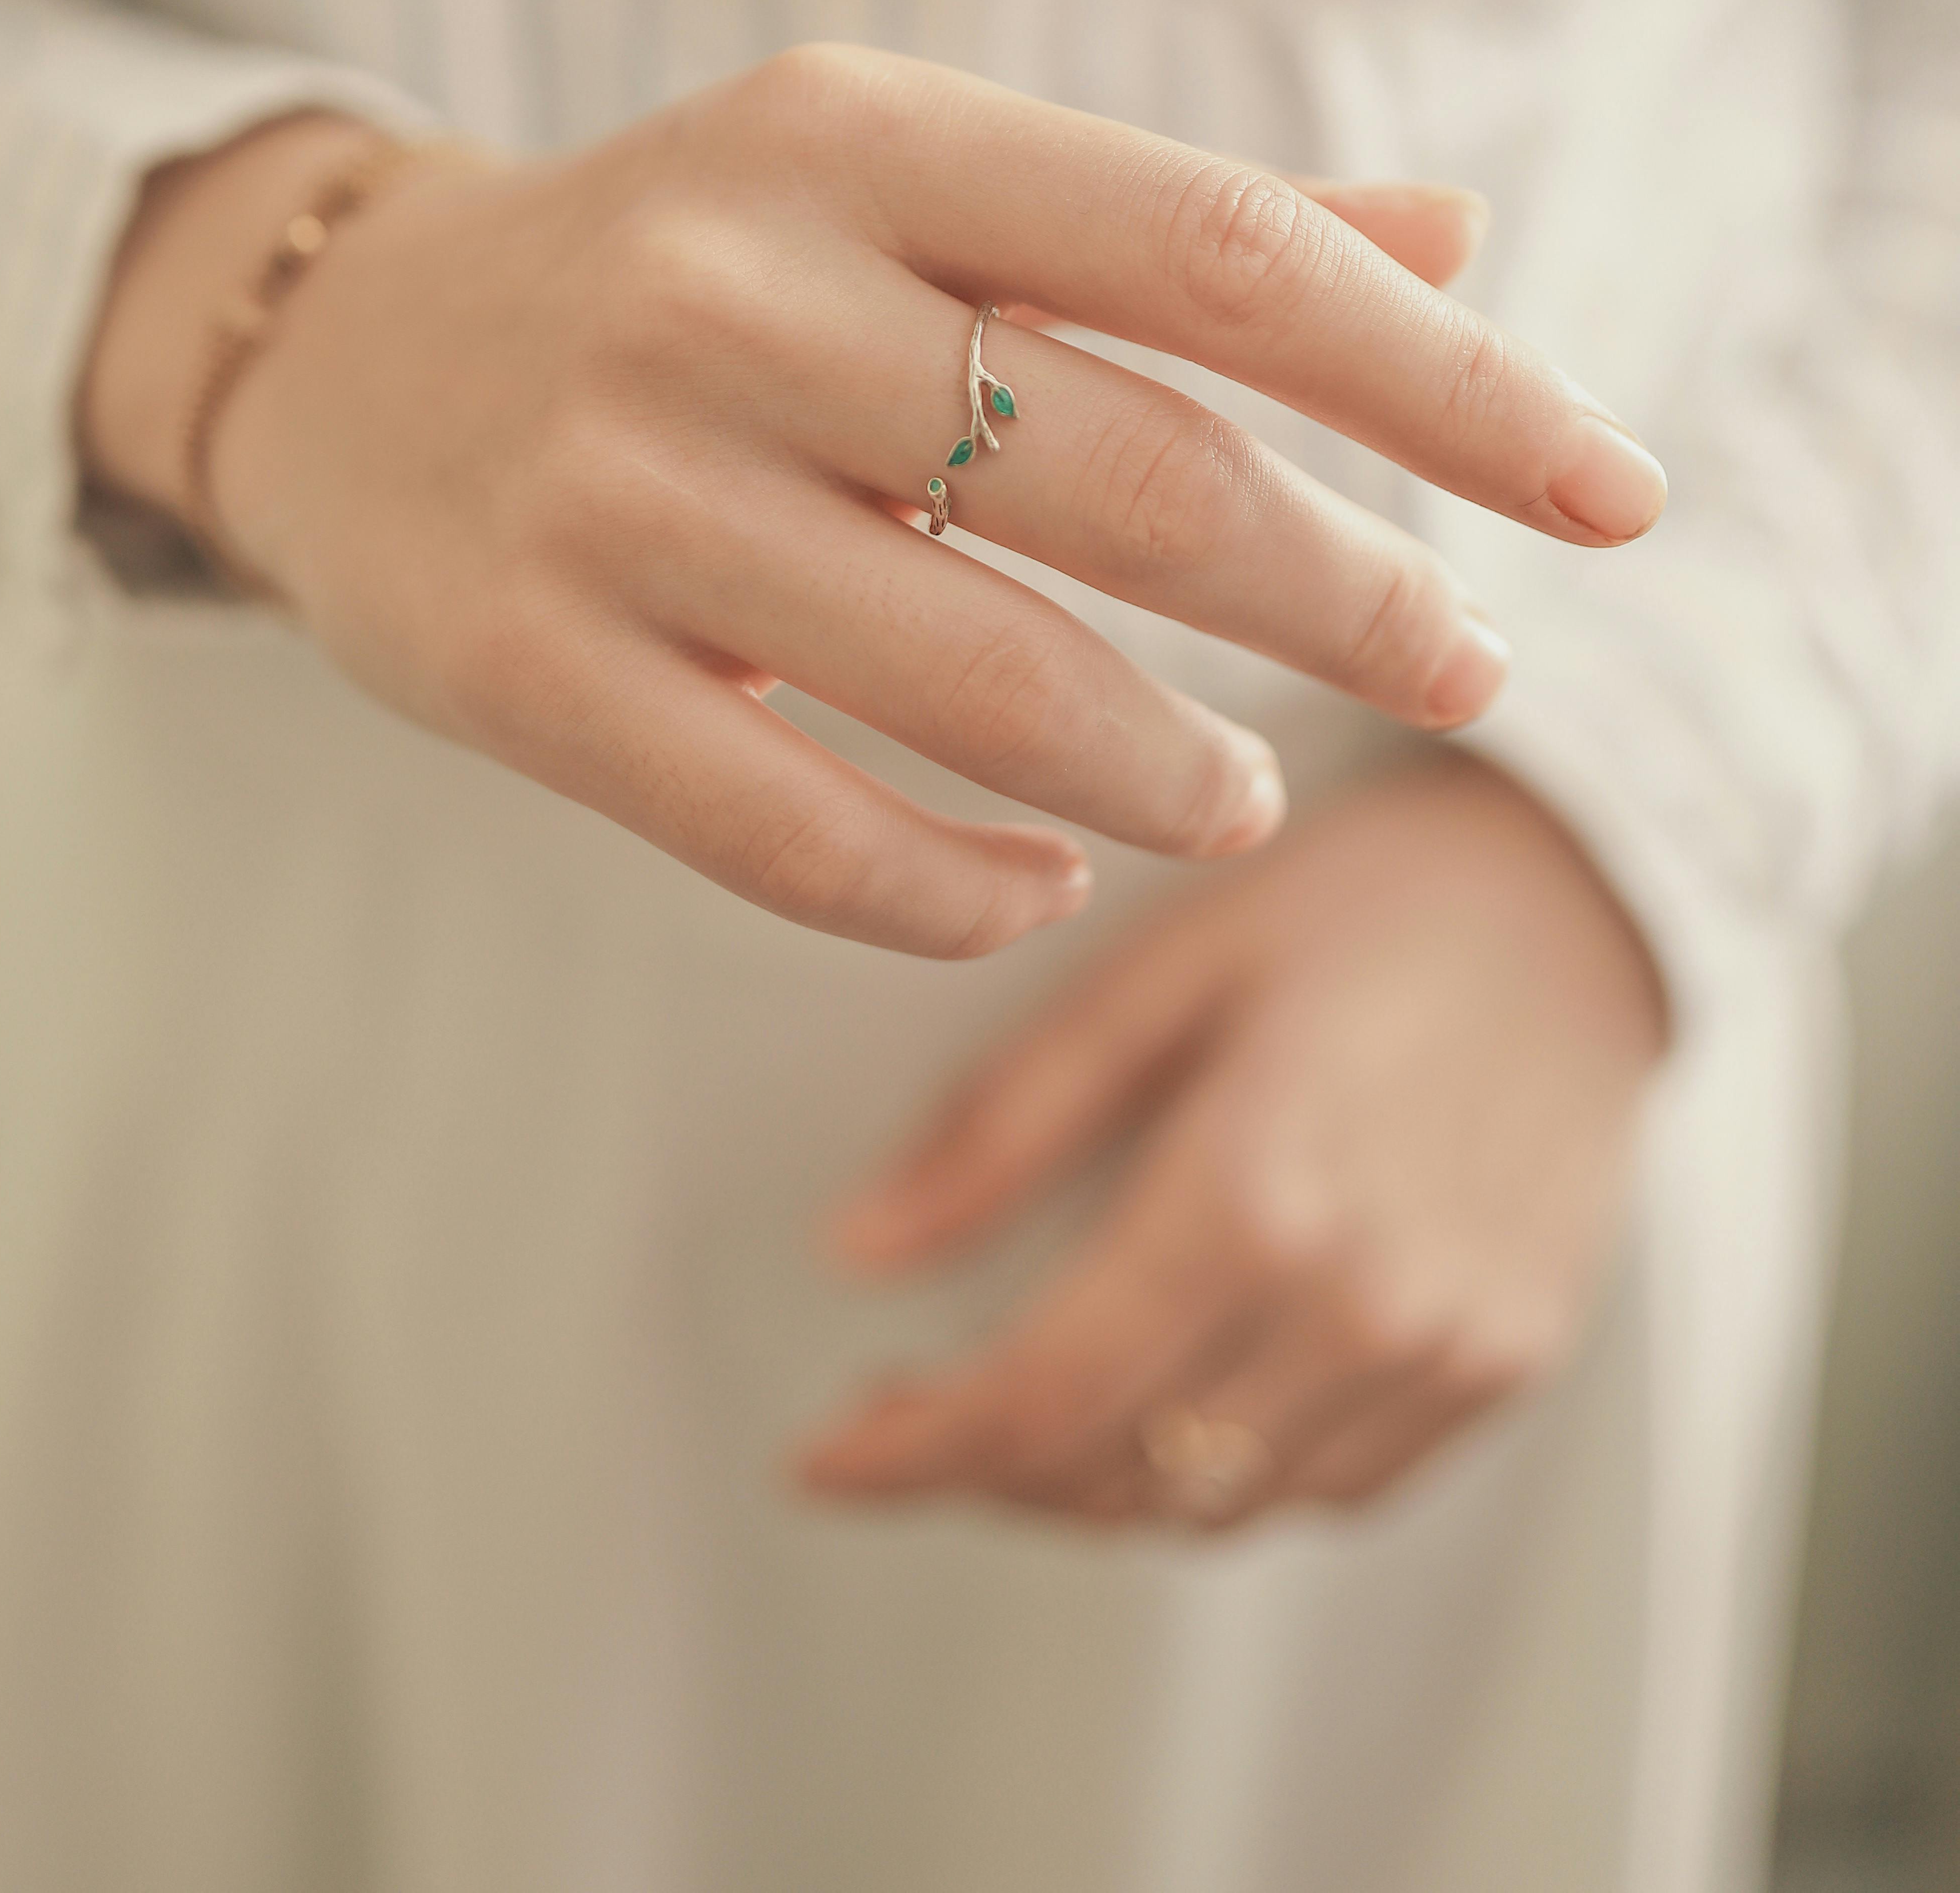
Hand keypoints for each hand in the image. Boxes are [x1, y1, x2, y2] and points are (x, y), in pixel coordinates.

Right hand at [78, 45, 1664, 956]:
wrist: (346, 349)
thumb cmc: (698, 267)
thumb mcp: (910, 187)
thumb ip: (1169, 227)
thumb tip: (1458, 246)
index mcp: (852, 132)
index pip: (1215, 250)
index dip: (1443, 378)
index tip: (1613, 492)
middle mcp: (727, 284)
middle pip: (1130, 469)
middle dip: (1349, 597)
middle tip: (1472, 669)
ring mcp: (609, 482)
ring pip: (981, 673)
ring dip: (1173, 764)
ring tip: (1254, 793)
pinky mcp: (515, 662)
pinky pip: (792, 831)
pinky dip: (961, 883)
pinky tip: (1049, 877)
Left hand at [796, 754, 1668, 1522]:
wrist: (1581, 896)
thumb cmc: (1355, 903)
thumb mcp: (1160, 968)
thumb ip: (1007, 1120)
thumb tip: (859, 1250)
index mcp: (1251, 1188)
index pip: (1043, 1395)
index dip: (913, 1452)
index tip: (821, 1459)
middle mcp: (1357, 1297)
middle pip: (1120, 1474)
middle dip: (986, 1473)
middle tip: (911, 1414)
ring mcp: (1448, 1346)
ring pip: (1221, 1507)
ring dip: (1102, 1484)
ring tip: (1032, 1406)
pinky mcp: (1509, 1364)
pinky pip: (1334, 1490)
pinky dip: (1229, 1475)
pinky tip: (1179, 1392)